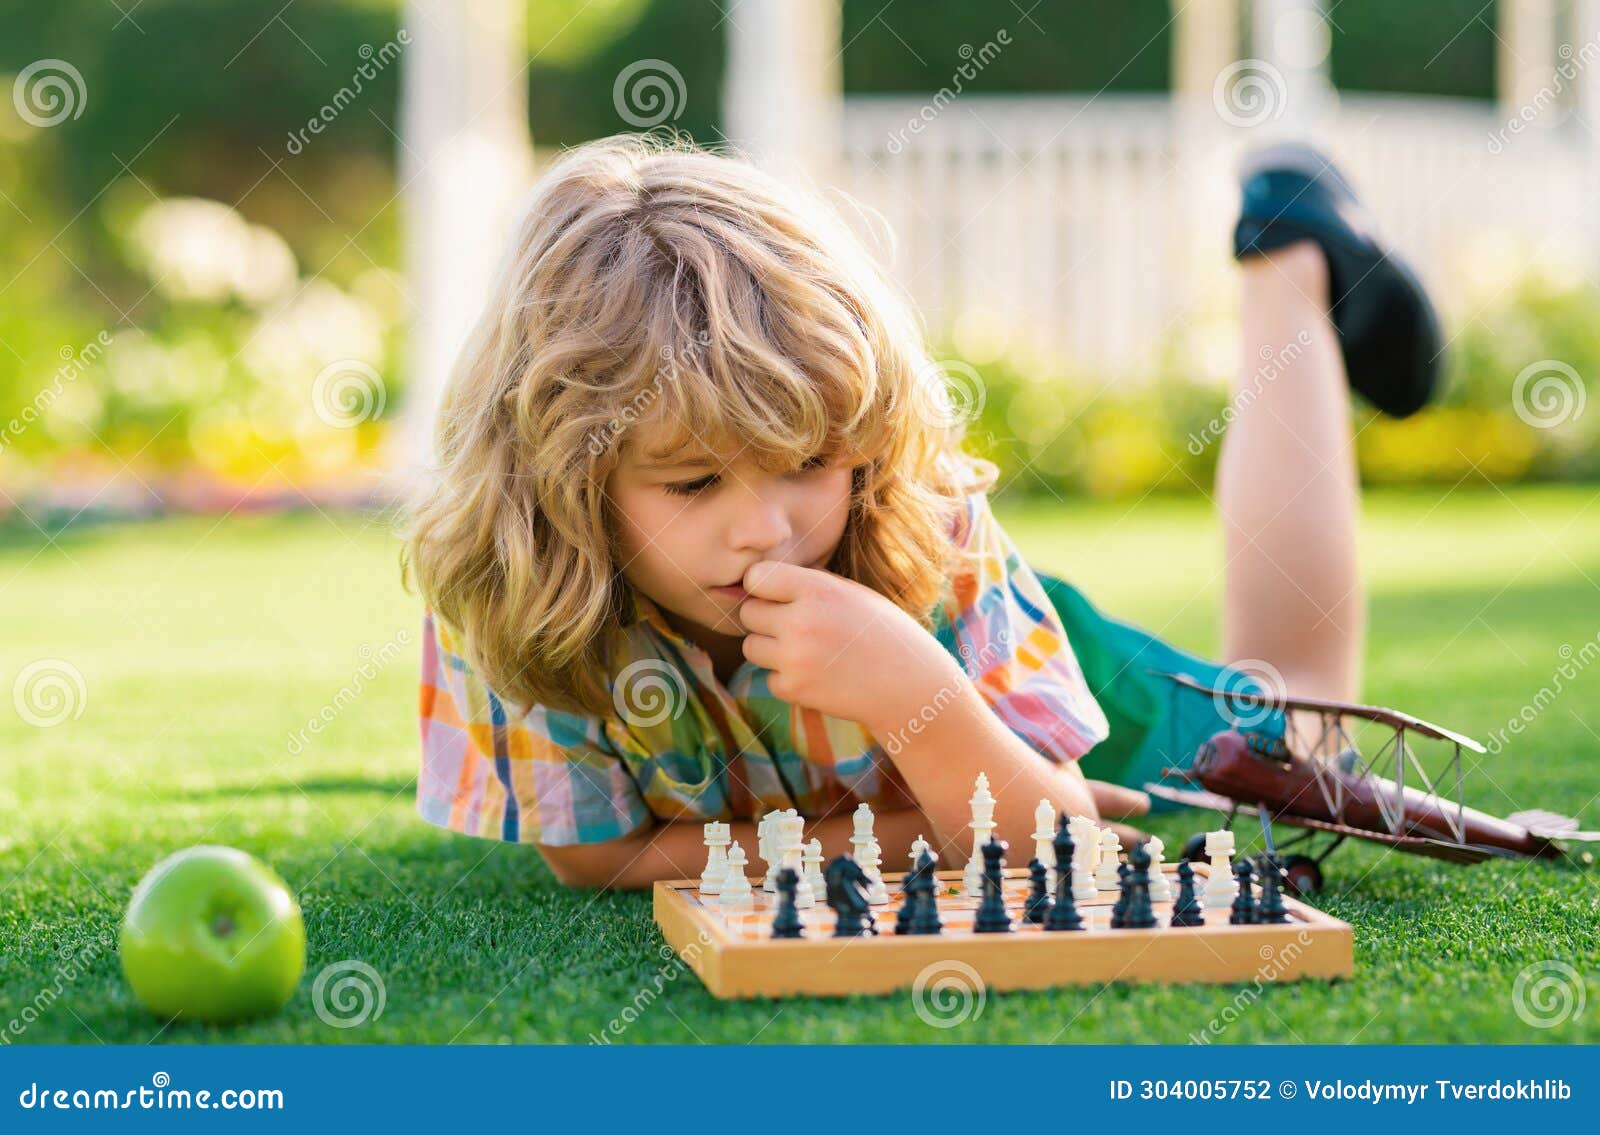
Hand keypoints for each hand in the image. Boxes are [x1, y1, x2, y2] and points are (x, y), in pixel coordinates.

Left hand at [737, 560, 963, 731]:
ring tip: (806, 652)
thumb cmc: (881, 632)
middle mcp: (801, 620)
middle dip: (765, 620)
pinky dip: (786, 679)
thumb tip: (757, 580)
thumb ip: (807, 585)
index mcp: (817, 589)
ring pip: (750, 646)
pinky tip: (817, 676)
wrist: (909, 685)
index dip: (763, 587)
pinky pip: (768, 678)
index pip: (755, 577)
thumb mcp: (850, 593)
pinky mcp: (794, 688)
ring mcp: (795, 657)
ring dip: (770, 650)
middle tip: (795, 628)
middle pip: (748, 613)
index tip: (778, 597)